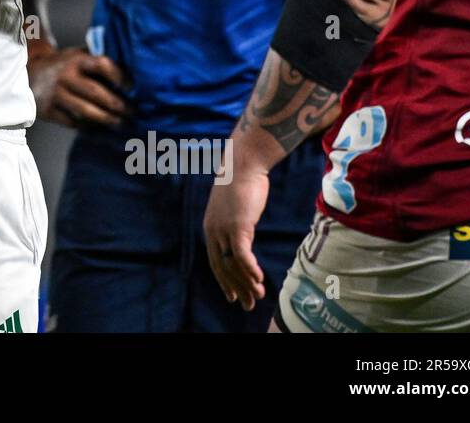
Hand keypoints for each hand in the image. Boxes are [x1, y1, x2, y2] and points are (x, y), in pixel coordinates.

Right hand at [29, 46, 130, 127]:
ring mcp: (56, 94)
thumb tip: (133, 72)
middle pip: (95, 92)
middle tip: (132, 112)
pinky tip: (101, 129)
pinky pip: (72, 123)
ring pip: (85, 111)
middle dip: (117, 105)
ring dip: (106, 119)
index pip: (102, 64)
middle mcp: (66, 76)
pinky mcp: (48, 110)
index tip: (131, 88)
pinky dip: (89, 128)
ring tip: (120, 123)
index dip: (119, 76)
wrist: (30, 73)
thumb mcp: (78, 56)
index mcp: (77, 60)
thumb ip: (99, 61)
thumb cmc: (65, 66)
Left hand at [203, 160, 270, 309]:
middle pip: (223, 267)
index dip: (224, 281)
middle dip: (235, 288)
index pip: (215, 261)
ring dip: (246, 283)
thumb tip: (242, 230)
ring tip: (257, 297)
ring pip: (233, 265)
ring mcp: (224, 230)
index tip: (232, 296)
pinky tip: (259, 280)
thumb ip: (235, 222)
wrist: (243, 164)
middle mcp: (213, 231)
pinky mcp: (238, 227)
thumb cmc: (242, 182)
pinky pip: (243, 255)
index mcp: (210, 228)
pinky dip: (250, 270)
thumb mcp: (234, 206)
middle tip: (246, 305)